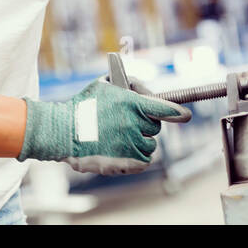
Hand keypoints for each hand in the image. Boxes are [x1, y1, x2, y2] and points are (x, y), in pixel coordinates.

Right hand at [17, 76, 190, 174]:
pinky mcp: (123, 163)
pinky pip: (142, 161)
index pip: (165, 109)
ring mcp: (129, 145)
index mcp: (132, 104)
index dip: (177, 113)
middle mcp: (134, 125)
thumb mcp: (103, 85)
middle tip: (129, 122)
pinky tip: (125, 151)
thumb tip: (139, 87)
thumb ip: (125, 84)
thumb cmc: (81, 106)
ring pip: (149, 146)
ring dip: (141, 141)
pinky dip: (138, 157)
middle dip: (146, 124)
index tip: (186, 116)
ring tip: (123, 137)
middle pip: (155, 127)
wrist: (61, 132)